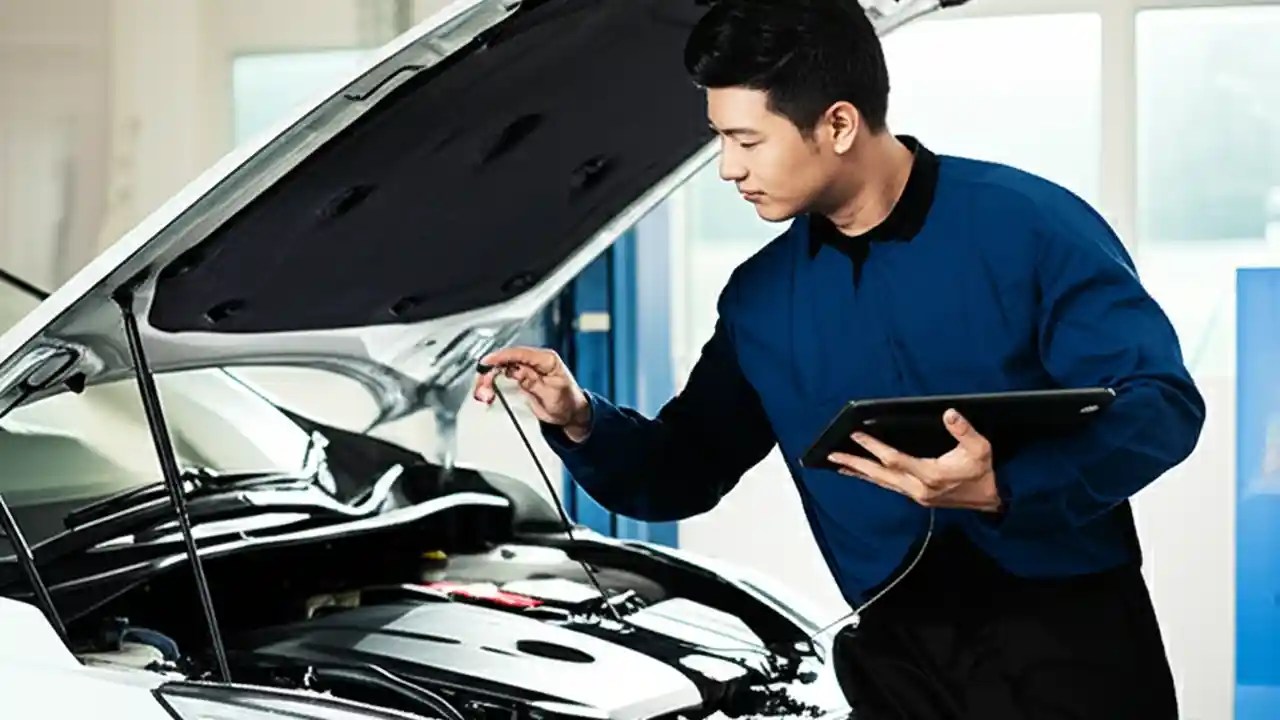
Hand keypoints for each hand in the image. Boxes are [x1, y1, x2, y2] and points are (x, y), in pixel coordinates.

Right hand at [473, 347, 593, 441]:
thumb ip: (532, 382)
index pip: (520, 354)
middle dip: (492, 371)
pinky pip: (505, 376)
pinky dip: (494, 383)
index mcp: (547, 360)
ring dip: (490, 378)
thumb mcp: (550, 394)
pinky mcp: (523, 378)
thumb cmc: (568, 402)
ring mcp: (529, 369)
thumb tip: (515, 371)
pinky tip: (488, 391)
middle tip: (483, 384)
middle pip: (508, 360)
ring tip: (484, 391)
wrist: (572, 413)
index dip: (501, 357)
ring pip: (503, 367)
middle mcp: (537, 361)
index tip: (487, 362)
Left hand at [827, 409, 1001, 511]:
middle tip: (832, 455)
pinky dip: (873, 479)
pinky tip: (863, 473)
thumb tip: (950, 413)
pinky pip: (889, 487)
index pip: (894, 459)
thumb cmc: (985, 472)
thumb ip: (964, 431)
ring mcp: (917, 496)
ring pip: (882, 483)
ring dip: (860, 473)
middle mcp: (919, 488)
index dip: (874, 447)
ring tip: (839, 465)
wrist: (993, 501)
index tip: (856, 435)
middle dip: (855, 463)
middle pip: (879, 474)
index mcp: (931, 475)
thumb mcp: (981, 448)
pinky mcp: (918, 498)